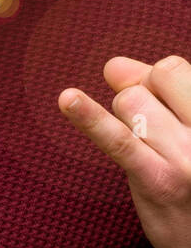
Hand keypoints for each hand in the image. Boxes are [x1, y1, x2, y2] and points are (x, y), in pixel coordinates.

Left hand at [59, 55, 190, 247]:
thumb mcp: (190, 130)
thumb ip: (157, 91)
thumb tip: (112, 65)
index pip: (171, 70)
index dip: (154, 83)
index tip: (158, 105)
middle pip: (150, 82)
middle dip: (141, 99)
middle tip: (159, 137)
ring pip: (129, 104)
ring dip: (129, 124)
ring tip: (155, 155)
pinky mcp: (160, 182)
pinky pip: (120, 140)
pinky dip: (90, 118)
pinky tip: (68, 100)